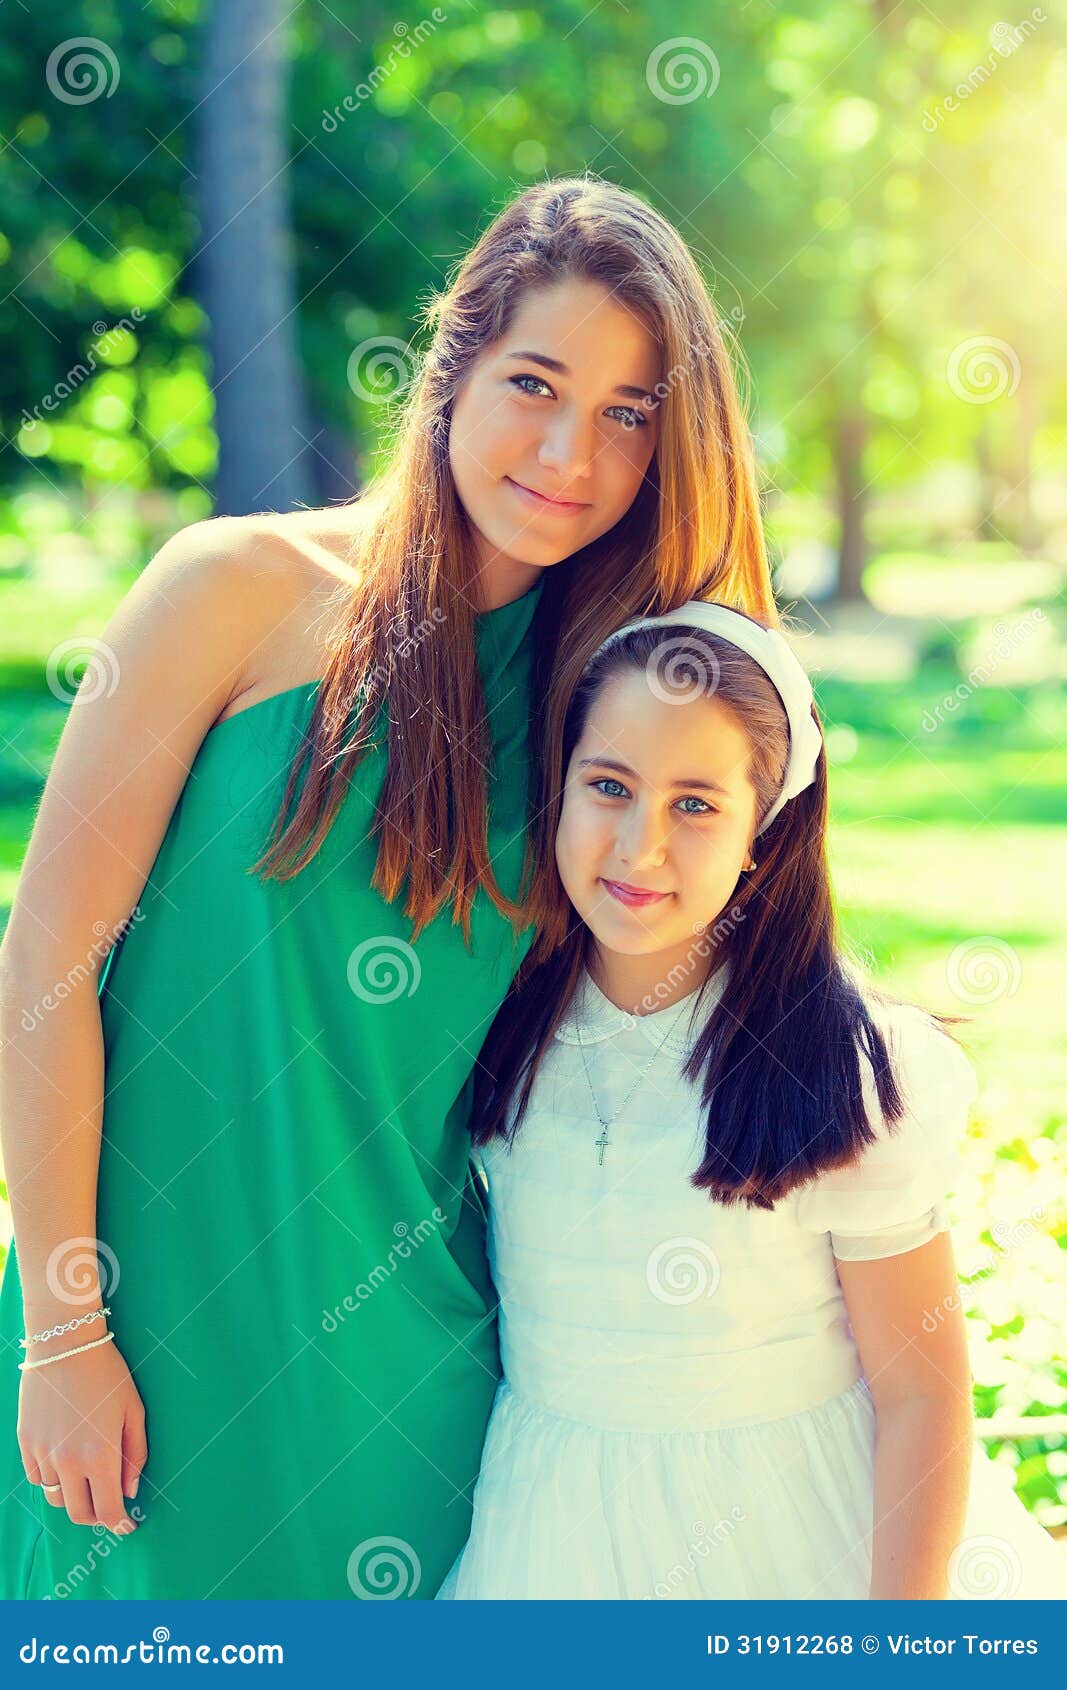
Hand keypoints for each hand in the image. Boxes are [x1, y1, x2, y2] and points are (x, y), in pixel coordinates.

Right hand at [17, 1339, 146, 1532]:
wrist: (65, 1345)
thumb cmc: (107, 1374)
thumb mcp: (134, 1411)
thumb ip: (135, 1455)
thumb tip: (129, 1492)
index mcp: (101, 1456)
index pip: (108, 1511)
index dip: (120, 1524)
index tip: (127, 1526)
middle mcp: (69, 1462)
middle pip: (79, 1513)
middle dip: (97, 1515)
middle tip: (108, 1504)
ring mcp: (43, 1455)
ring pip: (55, 1498)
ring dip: (73, 1497)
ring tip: (87, 1480)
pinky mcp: (25, 1444)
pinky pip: (37, 1478)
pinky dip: (52, 1478)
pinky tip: (65, 1461)